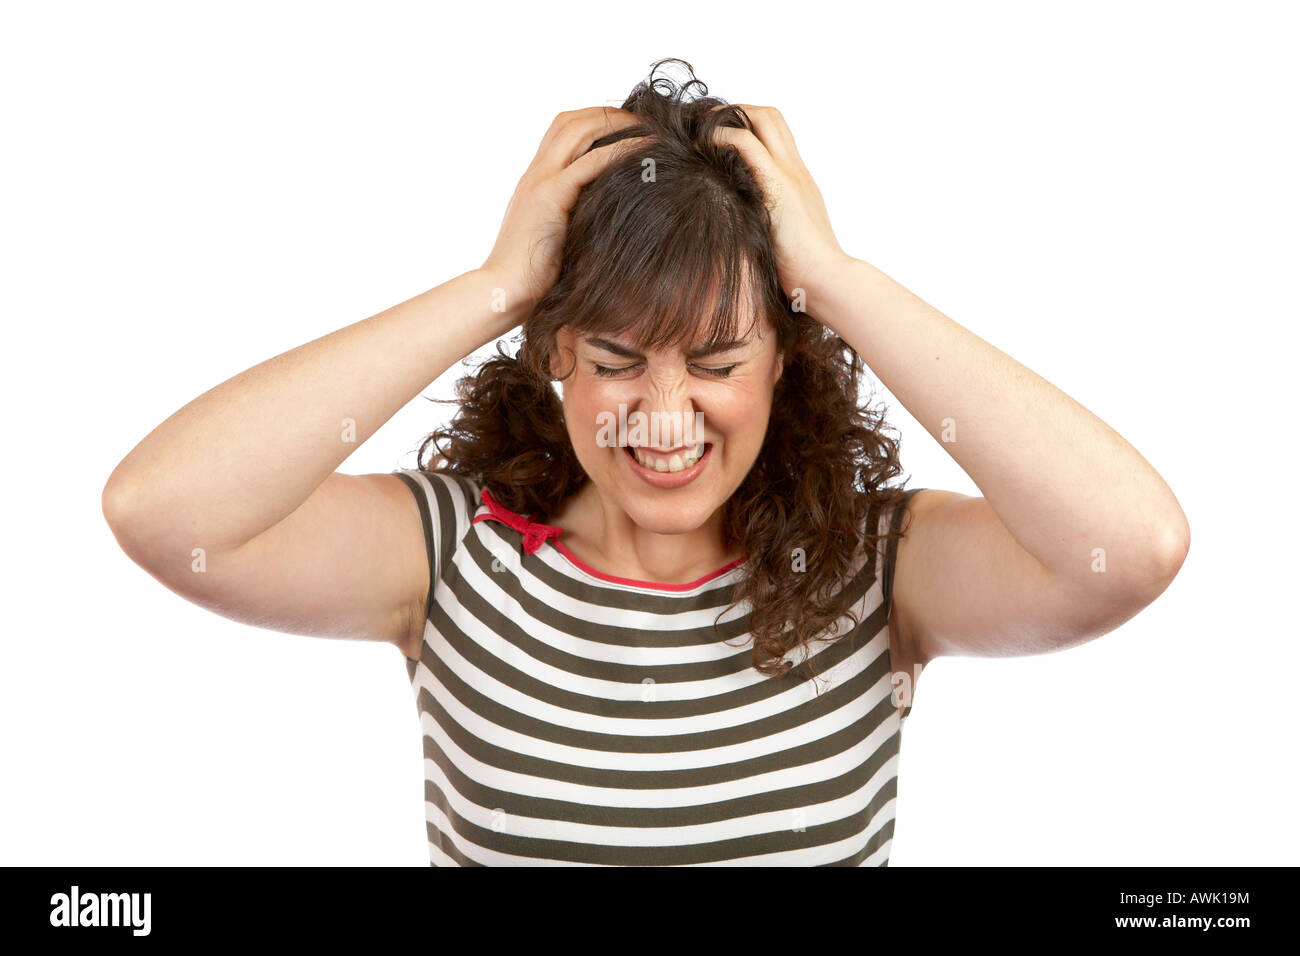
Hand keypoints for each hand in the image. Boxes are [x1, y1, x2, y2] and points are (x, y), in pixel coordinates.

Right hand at [480, 107, 647, 324]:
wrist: (504, 291)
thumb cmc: (532, 278)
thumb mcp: (557, 239)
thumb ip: (574, 220)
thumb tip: (610, 220)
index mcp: (535, 182)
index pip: (562, 132)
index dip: (594, 121)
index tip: (627, 128)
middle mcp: (535, 175)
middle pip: (569, 121)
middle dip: (608, 114)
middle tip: (643, 120)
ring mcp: (540, 182)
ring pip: (577, 130)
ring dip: (615, 124)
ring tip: (647, 128)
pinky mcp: (549, 197)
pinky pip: (589, 163)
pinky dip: (619, 151)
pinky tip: (644, 152)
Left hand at [710, 105, 853, 303]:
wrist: (826, 278)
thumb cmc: (802, 269)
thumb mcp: (780, 235)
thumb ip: (763, 219)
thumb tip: (735, 224)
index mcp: (797, 180)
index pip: (776, 132)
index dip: (747, 123)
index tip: (718, 134)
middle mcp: (796, 169)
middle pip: (771, 116)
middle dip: (735, 110)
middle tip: (704, 125)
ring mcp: (790, 174)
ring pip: (764, 118)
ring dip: (728, 117)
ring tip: (700, 131)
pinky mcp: (778, 185)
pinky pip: (747, 144)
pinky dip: (722, 137)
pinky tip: (702, 147)